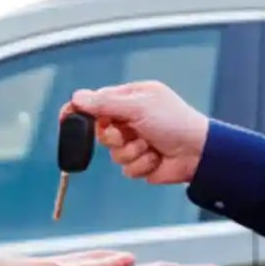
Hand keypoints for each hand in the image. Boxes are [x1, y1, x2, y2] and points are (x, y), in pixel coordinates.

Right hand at [62, 81, 209, 183]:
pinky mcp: (141, 162)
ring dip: (130, 152)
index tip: (66, 117)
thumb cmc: (174, 122)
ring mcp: (136, 141)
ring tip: (149, 146)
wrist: (198, 152)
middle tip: (127, 133)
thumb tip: (77, 97)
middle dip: (113, 136)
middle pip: (101, 130)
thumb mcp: (138, 106)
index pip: (98, 101)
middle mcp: (132, 119)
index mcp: (132, 98)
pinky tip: (156, 158)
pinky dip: (141, 164)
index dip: (82, 110)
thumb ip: (105, 103)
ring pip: (113, 153)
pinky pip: (126, 168)